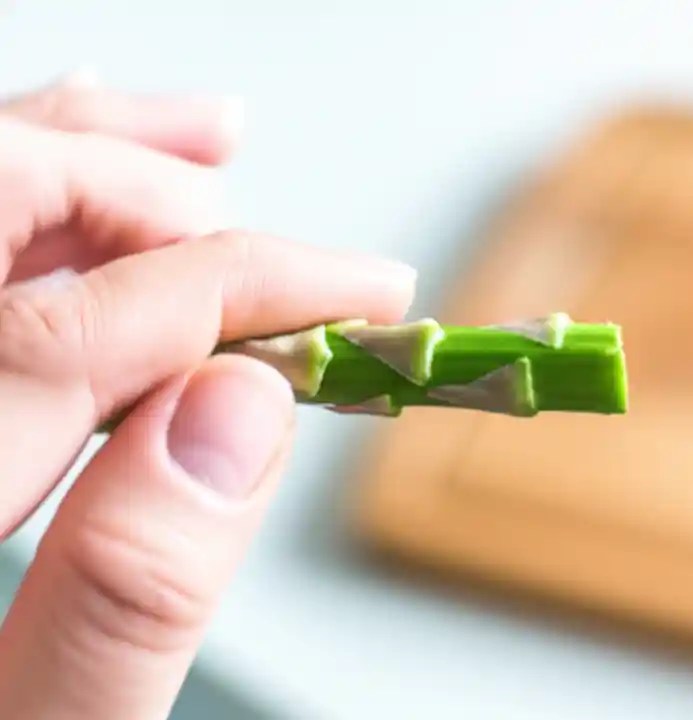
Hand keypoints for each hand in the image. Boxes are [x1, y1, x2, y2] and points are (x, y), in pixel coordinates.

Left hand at [0, 72, 414, 717]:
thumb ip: (126, 597)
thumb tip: (236, 414)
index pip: (59, 336)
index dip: (235, 292)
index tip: (355, 297)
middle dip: (153, 200)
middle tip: (288, 250)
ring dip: (84, 159)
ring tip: (206, 142)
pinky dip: (26, 200)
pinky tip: (88, 180)